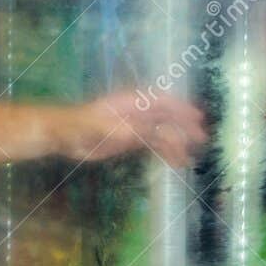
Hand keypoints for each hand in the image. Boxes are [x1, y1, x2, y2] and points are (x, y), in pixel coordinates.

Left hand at [51, 90, 206, 165]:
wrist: (64, 135)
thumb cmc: (79, 126)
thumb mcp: (101, 128)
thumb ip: (125, 130)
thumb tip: (149, 133)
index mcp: (131, 102)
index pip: (161, 102)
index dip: (180, 108)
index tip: (196, 117)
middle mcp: (136, 112)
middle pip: (166, 117)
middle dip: (184, 126)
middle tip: (202, 137)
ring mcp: (134, 126)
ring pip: (162, 133)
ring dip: (177, 143)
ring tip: (191, 158)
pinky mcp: (130, 140)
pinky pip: (153, 145)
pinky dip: (165, 153)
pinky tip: (175, 163)